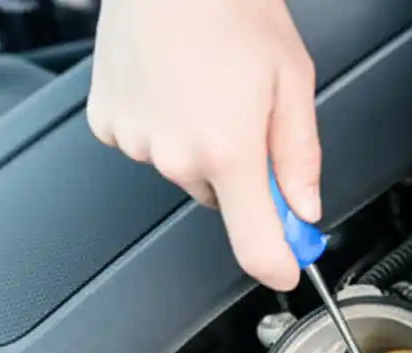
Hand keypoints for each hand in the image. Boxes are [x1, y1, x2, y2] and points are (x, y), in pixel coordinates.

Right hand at [87, 0, 319, 290]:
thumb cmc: (232, 9)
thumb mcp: (292, 82)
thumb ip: (299, 156)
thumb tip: (304, 206)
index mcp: (228, 152)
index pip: (255, 246)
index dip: (277, 265)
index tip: (287, 267)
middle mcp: (176, 156)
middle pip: (220, 198)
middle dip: (239, 172)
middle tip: (247, 116)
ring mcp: (136, 142)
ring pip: (183, 169)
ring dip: (198, 145)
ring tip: (205, 87)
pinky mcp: (108, 123)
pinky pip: (148, 144)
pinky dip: (163, 126)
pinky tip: (173, 86)